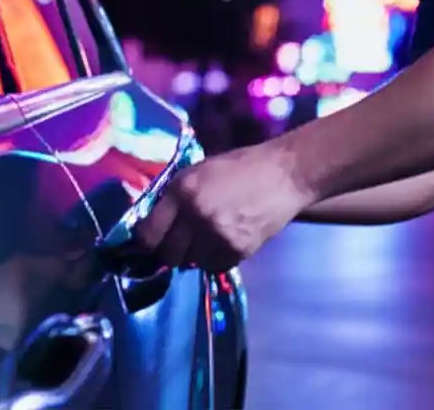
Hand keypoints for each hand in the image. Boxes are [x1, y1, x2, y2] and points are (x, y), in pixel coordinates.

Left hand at [133, 141, 314, 272]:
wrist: (285, 174)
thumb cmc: (241, 166)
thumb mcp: (200, 171)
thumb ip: (176, 195)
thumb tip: (155, 221)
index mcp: (183, 190)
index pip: (149, 233)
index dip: (147, 241)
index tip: (152, 240)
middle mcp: (196, 215)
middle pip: (168, 254)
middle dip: (171, 251)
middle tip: (181, 242)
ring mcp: (218, 235)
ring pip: (191, 263)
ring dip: (195, 255)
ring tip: (207, 239)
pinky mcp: (238, 250)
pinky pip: (214, 266)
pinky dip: (215, 258)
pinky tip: (224, 241)